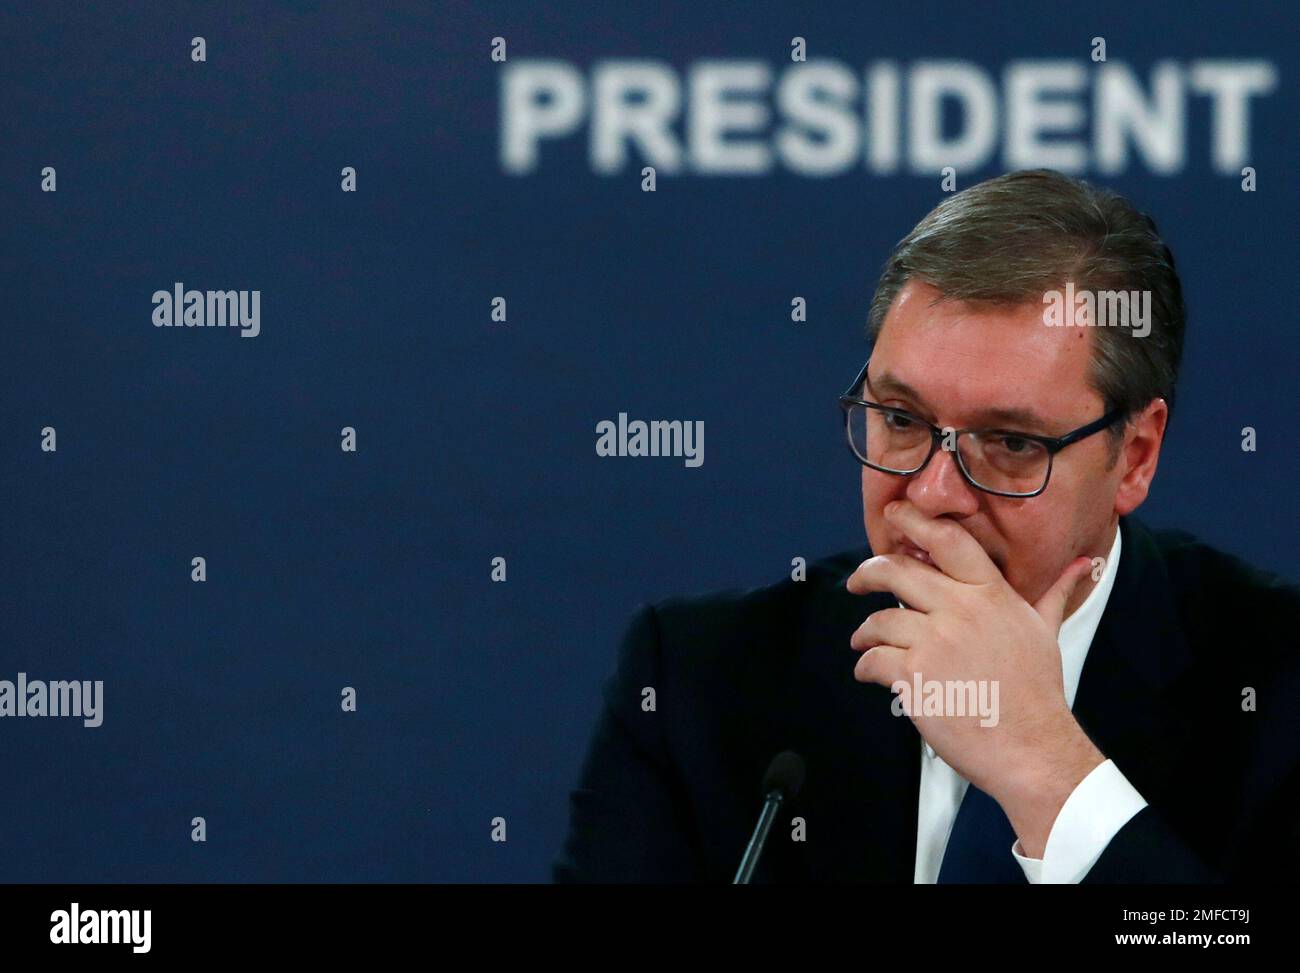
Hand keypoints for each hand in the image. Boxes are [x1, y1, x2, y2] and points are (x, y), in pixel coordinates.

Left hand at [846, 499, 1105, 856]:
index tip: (894, 518)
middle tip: (857, 580)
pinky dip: (865, 666)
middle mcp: (962, 609)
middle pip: (898, 570)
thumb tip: (1080, 565)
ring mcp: (936, 640)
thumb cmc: (1037, 693)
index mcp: (991, 594)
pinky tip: (868, 672)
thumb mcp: (1046, 632)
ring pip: (880, 619)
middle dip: (868, 572)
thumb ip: (1054, 593)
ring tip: (864, 641)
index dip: (914, 523)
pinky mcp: (915, 674)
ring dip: (865, 632)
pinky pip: (873, 659)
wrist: (1032, 747)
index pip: (949, 541)